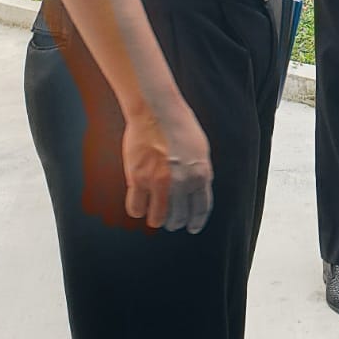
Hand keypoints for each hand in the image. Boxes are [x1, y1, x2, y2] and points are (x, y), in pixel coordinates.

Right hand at [122, 102, 213, 233]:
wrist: (156, 112)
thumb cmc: (179, 126)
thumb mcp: (200, 151)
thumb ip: (199, 173)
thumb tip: (197, 191)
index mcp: (201, 174)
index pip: (201, 208)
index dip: (196, 221)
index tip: (193, 227)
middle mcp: (182, 182)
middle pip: (179, 217)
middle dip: (176, 222)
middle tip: (172, 222)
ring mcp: (159, 183)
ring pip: (158, 219)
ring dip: (158, 220)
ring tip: (156, 216)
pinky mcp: (138, 179)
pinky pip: (137, 209)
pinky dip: (139, 211)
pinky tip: (141, 206)